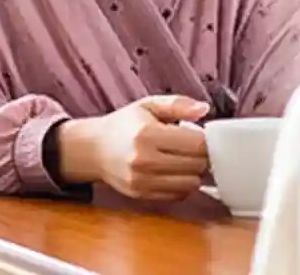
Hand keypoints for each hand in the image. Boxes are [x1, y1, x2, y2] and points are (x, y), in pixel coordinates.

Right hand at [61, 95, 210, 200]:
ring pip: (191, 184)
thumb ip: (178, 104)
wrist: (94, 150)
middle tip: (194, 146)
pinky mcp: (141, 196)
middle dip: (202, 155)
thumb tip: (204, 109)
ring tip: (185, 159)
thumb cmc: (125, 124)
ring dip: (194, 172)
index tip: (201, 134)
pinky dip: (183, 185)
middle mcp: (144, 161)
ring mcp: (142, 182)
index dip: (205, 139)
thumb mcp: (149, 105)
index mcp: (148, 134)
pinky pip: (178, 195)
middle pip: (197, 165)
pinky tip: (175, 171)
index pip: (196, 144)